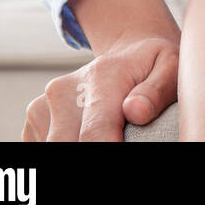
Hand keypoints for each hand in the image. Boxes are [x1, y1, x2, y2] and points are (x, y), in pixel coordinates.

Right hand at [23, 32, 178, 140]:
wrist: (128, 52)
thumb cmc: (152, 66)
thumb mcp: (170, 68)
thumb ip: (157, 91)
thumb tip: (136, 111)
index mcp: (100, 77)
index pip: (94, 132)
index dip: (106, 151)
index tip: (121, 147)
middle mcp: (64, 90)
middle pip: (69, 146)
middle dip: (94, 153)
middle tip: (122, 140)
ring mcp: (44, 104)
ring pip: (54, 149)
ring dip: (79, 148)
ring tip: (109, 134)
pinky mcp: (34, 118)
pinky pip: (42, 147)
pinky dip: (66, 146)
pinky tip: (86, 136)